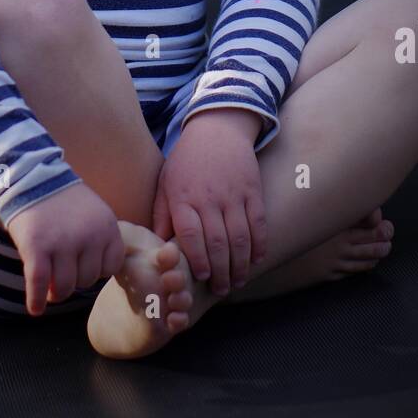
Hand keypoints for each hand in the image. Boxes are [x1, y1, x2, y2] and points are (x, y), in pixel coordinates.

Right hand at [6, 182, 124, 316]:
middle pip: (87, 280)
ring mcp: (63, 243)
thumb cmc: (64, 200)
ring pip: (65, 288)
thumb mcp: (95, 213)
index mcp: (107, 227)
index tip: (82, 265)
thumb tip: (99, 275)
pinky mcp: (37, 247)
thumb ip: (101, 240)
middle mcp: (89, 236)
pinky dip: (36, 301)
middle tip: (61, 268)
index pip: (110, 268)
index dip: (95, 270)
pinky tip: (35, 308)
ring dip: (55, 291)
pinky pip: (39, 285)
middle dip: (74, 278)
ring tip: (49, 285)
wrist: (32, 178)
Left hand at [150, 111, 266, 295]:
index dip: (196, 260)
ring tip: (237, 281)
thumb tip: (157, 248)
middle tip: (221, 289)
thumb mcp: (166, 182)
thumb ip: (161, 215)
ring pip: (240, 238)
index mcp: (183, 197)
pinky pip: (258, 223)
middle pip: (217, 243)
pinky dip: (259, 245)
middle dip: (219, 272)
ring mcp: (233, 194)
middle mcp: (209, 197)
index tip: (199, 277)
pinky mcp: (252, 190)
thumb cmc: (186, 160)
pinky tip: (256, 260)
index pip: (190, 235)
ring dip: (240, 265)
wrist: (217, 129)